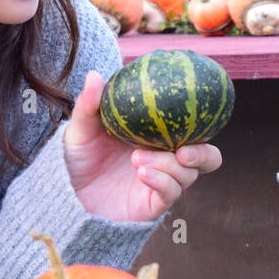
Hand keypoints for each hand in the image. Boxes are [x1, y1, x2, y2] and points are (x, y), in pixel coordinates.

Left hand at [62, 69, 223, 222]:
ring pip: (189, 174)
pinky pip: (172, 192)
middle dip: (204, 153)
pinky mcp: (156, 204)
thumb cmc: (80, 162)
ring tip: (137, 159)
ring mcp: (163, 182)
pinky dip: (162, 181)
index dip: (199, 119)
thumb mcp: (80, 131)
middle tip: (184, 150)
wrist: (70, 199)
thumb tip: (94, 74)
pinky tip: (142, 174)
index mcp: (157, 137)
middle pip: (208, 157)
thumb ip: (88, 105)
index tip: (191, 106)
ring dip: (167, 164)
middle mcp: (166, 160)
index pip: (190, 128)